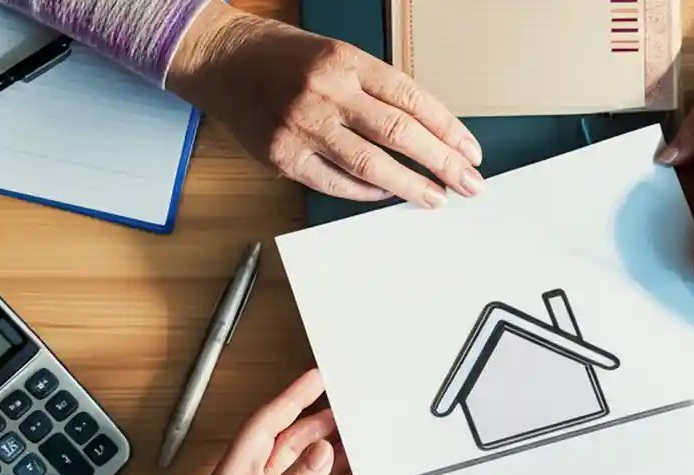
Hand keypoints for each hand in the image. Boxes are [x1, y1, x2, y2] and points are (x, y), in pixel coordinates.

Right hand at [168, 1, 482, 207]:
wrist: (222, 61)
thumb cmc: (285, 58)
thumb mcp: (337, 56)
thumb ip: (377, 90)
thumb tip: (427, 133)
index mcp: (347, 61)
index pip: (412, 100)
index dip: (448, 130)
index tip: (471, 152)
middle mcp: (326, 91)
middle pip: (399, 133)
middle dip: (442, 163)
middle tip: (469, 184)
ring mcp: (302, 125)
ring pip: (371, 165)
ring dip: (411, 186)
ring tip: (436, 198)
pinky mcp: (282, 155)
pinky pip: (335, 183)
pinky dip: (366, 192)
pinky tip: (387, 195)